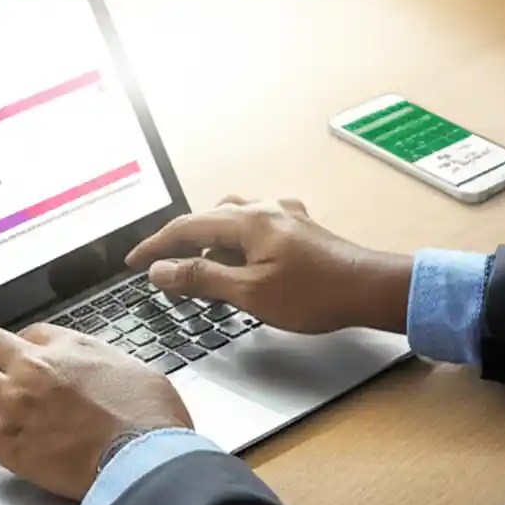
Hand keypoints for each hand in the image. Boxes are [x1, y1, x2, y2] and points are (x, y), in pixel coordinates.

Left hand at [0, 325, 191, 499]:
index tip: (26, 358)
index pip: (29, 332)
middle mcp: (33, 367)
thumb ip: (105, 362)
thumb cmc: (150, 421)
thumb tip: (99, 368)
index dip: (25, 346)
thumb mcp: (137, 369)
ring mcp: (13, 402)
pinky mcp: (3, 441)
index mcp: (67, 347)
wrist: (141, 460)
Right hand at [125, 197, 412, 334]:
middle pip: (208, 219)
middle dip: (182, 243)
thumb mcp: (249, 292)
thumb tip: (161, 270)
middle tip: (166, 271)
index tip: (133, 262)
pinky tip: (243, 265)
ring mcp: (284, 217)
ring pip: (232, 222)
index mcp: (248, 222)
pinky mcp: (299, 230)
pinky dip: (236, 244)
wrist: (371, 290)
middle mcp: (265, 211)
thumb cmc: (316, 294)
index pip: (186, 228)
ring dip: (211, 243)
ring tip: (204, 273)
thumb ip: (201, 278)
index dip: (155, 246)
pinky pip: (255, 228)